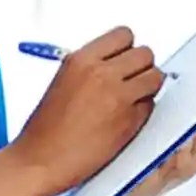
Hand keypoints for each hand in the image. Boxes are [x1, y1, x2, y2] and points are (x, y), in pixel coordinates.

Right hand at [9, 26, 166, 195]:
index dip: (127, 49)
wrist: (40, 160)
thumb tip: (114, 65)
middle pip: (145, 54)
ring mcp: (118, 97)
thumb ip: (91, 69)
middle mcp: (102, 74)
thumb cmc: (45, 130)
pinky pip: (151, 105)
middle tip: (132, 80)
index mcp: (81, 60)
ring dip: (147, 87)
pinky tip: (125, 119)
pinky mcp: (130, 121)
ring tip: (131, 99)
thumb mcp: (63, 82)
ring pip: (155, 77)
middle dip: (141, 66)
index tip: (124, 58)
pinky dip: (143, 110)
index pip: (123, 36)